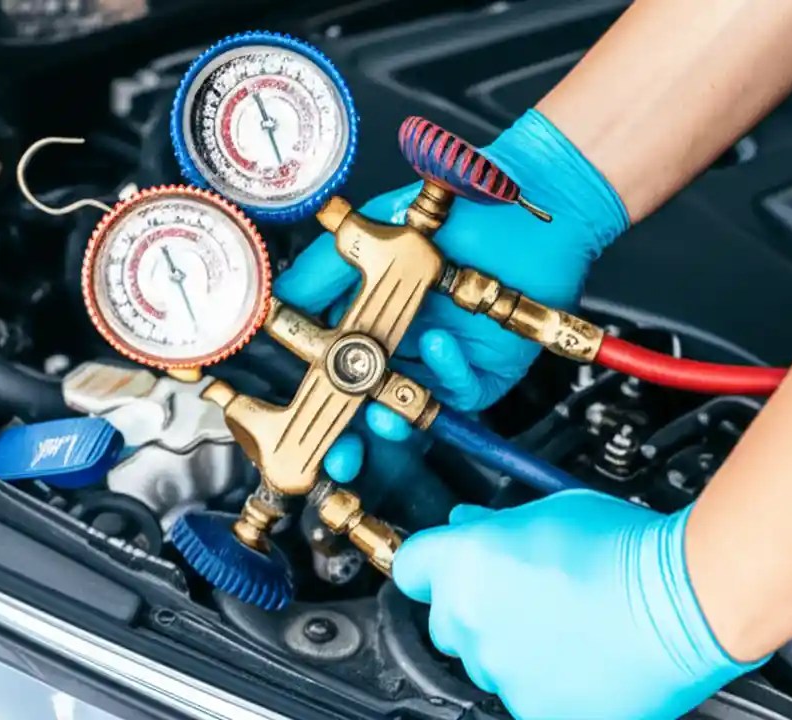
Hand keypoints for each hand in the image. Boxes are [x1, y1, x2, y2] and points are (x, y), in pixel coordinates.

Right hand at [275, 110, 628, 417]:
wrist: (516, 204)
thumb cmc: (453, 213)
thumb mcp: (370, 235)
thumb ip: (320, 272)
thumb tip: (275, 304)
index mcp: (376, 320)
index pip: (339, 374)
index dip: (319, 403)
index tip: (302, 421)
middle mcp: (408, 344)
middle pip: (372, 405)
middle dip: (354, 436)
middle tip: (340, 451)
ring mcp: (447, 360)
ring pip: (414, 408)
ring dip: (396, 413)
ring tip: (381, 407)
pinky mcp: (488, 368)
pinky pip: (463, 390)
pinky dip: (447, 372)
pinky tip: (439, 343)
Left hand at [393, 491, 763, 719]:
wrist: (686, 600)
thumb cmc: (629, 549)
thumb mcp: (554, 510)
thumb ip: (499, 523)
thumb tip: (472, 523)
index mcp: (468, 563)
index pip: (412, 564)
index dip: (433, 561)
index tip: (446, 563)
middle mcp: (472, 620)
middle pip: (446, 616)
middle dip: (476, 603)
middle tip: (526, 590)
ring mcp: (501, 671)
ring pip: (484, 660)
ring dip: (510, 644)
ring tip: (565, 623)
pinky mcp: (534, 711)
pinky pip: (520, 695)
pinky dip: (541, 680)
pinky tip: (579, 653)